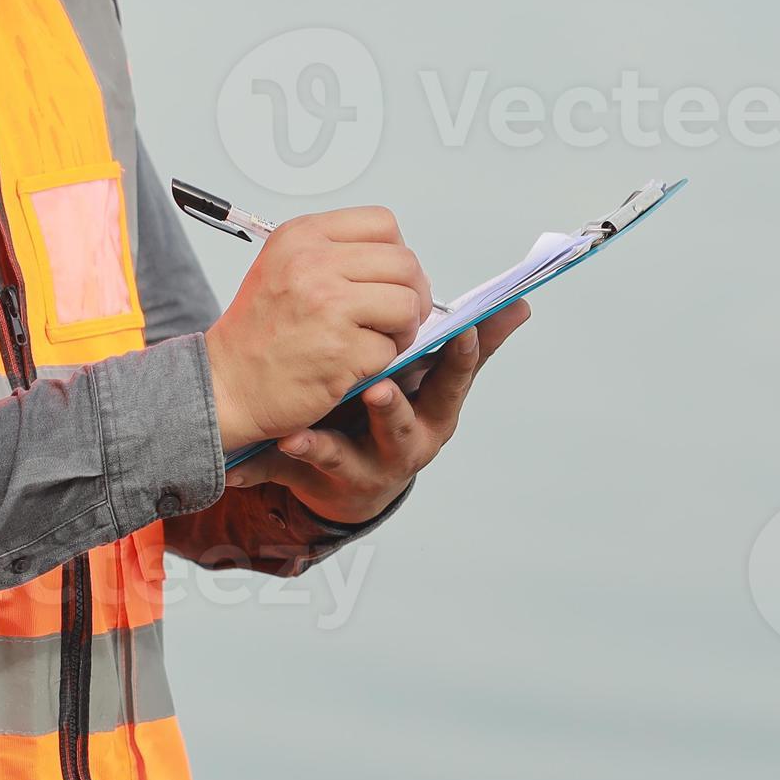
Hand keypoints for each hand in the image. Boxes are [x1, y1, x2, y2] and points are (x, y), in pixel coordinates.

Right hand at [202, 207, 432, 452]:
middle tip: (398, 317)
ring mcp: (328, 306)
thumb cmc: (258, 331)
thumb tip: (396, 260)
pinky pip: (390, 349)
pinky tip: (353, 363)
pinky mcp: (341, 350)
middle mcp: (313, 264)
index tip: (390, 278)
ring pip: (407, 304)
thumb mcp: (282, 266)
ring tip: (378, 339)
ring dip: (402, 329)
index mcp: (302, 237)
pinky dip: (379, 361)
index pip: (382, 224)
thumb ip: (333, 253)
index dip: (396, 253)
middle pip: (404, 264)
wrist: (227, 382)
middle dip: (412, 293)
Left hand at [247, 301, 529, 522]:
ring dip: (328, 445)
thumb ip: (471, 343)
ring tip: (303, 432)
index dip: (460, 359)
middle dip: (392, 409)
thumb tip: (521, 303)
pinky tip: (259, 451)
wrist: (356, 470)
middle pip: (403, 426)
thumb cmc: (399, 408)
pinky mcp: (319, 476)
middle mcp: (403, 442)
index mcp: (433, 412)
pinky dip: (276, 460)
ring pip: (347, 456)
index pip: (452, 382)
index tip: (462, 333)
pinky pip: (295, 469)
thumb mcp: (434, 379)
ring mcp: (362, 465)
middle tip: (378, 387)